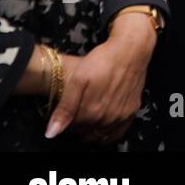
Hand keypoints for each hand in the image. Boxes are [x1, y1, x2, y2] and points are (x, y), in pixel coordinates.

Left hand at [45, 16, 156, 142]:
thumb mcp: (79, 79)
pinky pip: (118, 133)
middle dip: (76, 126)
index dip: (64, 122)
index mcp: (92, 111)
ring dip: (90, 130)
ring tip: (85, 117)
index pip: (71, 128)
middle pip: (85, 132)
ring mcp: (121, 116)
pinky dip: (107, 135)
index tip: (63, 112)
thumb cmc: (103, 60)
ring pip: (100, 134)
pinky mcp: (132, 111)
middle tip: (73, 112)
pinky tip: (101, 127)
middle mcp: (108, 118)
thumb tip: (52, 133)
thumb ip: (65, 108)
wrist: (131, 49)